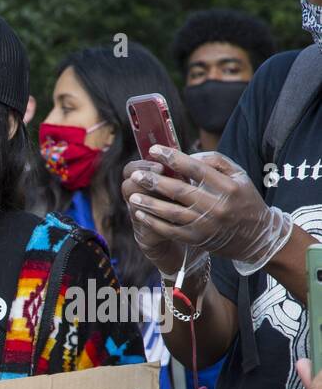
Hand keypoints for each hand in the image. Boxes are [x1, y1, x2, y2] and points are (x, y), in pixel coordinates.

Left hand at [124, 147, 292, 271]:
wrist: (255, 236)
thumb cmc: (243, 199)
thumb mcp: (239, 176)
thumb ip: (216, 162)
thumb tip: (188, 155)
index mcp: (228, 186)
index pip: (196, 169)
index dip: (173, 158)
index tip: (154, 150)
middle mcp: (217, 206)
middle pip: (180, 191)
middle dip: (154, 181)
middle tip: (136, 174)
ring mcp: (205, 224)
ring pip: (171, 212)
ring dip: (149, 203)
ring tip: (132, 195)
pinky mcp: (196, 238)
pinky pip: (170, 230)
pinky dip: (153, 222)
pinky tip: (140, 213)